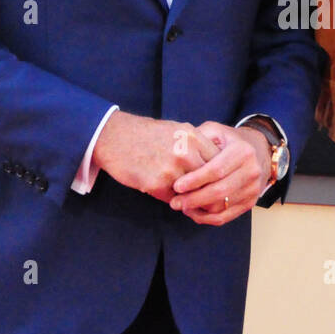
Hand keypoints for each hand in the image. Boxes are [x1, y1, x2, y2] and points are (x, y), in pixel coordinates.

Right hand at [92, 112, 216, 201]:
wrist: (113, 137)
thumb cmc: (145, 134)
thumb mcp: (176, 131)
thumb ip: (197, 146)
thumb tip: (215, 167)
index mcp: (193, 136)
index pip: (220, 162)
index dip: (220, 176)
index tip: (219, 184)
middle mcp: (186, 152)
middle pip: (211, 180)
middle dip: (210, 192)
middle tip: (209, 201)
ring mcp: (172, 168)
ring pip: (194, 193)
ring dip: (192, 200)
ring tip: (190, 202)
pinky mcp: (156, 184)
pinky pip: (174, 199)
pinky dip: (173, 201)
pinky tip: (168, 196)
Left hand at [168, 122, 269, 224]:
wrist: (260, 151)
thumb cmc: (231, 141)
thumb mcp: (216, 131)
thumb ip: (199, 137)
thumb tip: (178, 149)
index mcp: (243, 152)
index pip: (216, 170)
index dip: (195, 180)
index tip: (177, 185)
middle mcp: (251, 171)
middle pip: (219, 192)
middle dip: (194, 199)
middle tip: (175, 202)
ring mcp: (253, 189)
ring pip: (221, 207)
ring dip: (198, 210)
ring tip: (181, 205)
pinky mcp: (250, 202)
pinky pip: (226, 217)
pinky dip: (207, 218)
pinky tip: (193, 212)